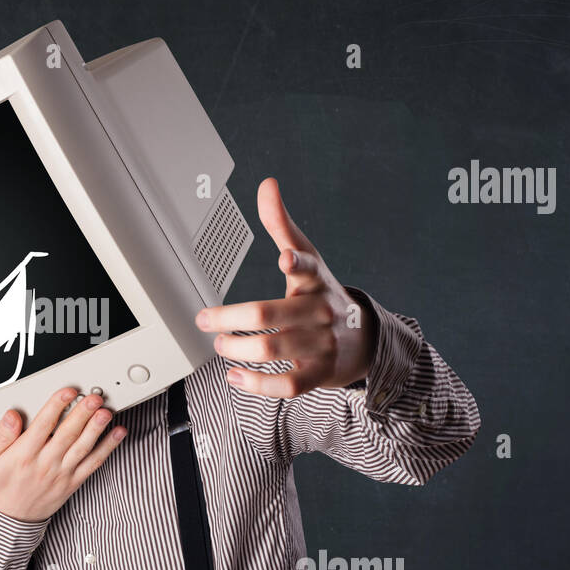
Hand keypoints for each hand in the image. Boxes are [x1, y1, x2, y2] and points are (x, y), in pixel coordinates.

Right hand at [0, 388, 127, 522]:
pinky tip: (117, 434)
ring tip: (107, 412)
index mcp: (23, 454)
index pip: (43, 424)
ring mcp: (61, 474)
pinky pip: (93, 463)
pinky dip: (108, 448)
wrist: (8, 520)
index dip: (57, 405)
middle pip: (67, 433)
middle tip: (93, 398)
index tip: (68, 392)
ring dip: (97, 428)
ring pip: (83, 447)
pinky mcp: (72, 482)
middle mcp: (45, 463)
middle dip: (83, 413)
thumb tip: (11, 416)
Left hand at [195, 177, 376, 396]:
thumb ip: (282, 225)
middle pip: (270, 314)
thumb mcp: (309, 258)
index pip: (308, 267)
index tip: (285, 259)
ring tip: (220, 345)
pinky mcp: (319, 373)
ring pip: (273, 349)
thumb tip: (267, 185)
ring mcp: (321, 344)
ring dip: (237, 349)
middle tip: (205, 320)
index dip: (296, 262)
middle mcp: (319, 311)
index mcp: (314, 280)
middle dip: (229, 319)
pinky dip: (256, 384)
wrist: (364, 340)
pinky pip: (287, 385)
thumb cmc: (324, 294)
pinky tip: (235, 377)